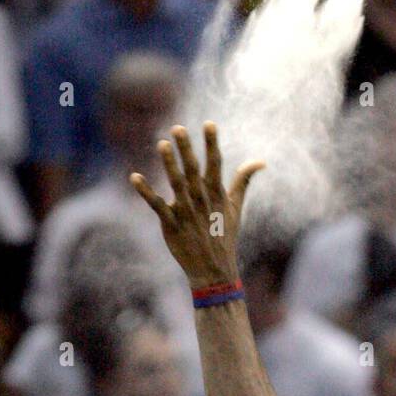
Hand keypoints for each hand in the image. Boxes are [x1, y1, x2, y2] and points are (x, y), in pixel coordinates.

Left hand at [130, 124, 264, 287]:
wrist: (213, 271)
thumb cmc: (224, 237)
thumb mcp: (235, 208)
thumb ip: (243, 182)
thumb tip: (260, 162)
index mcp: (217, 195)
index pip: (215, 165)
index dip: (211, 144)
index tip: (209, 124)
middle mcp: (201, 201)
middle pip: (193, 171)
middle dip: (186, 150)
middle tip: (178, 128)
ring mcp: (186, 213)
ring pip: (176, 185)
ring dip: (169, 165)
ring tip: (161, 144)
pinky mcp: (171, 225)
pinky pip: (157, 206)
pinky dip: (146, 193)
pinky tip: (135, 177)